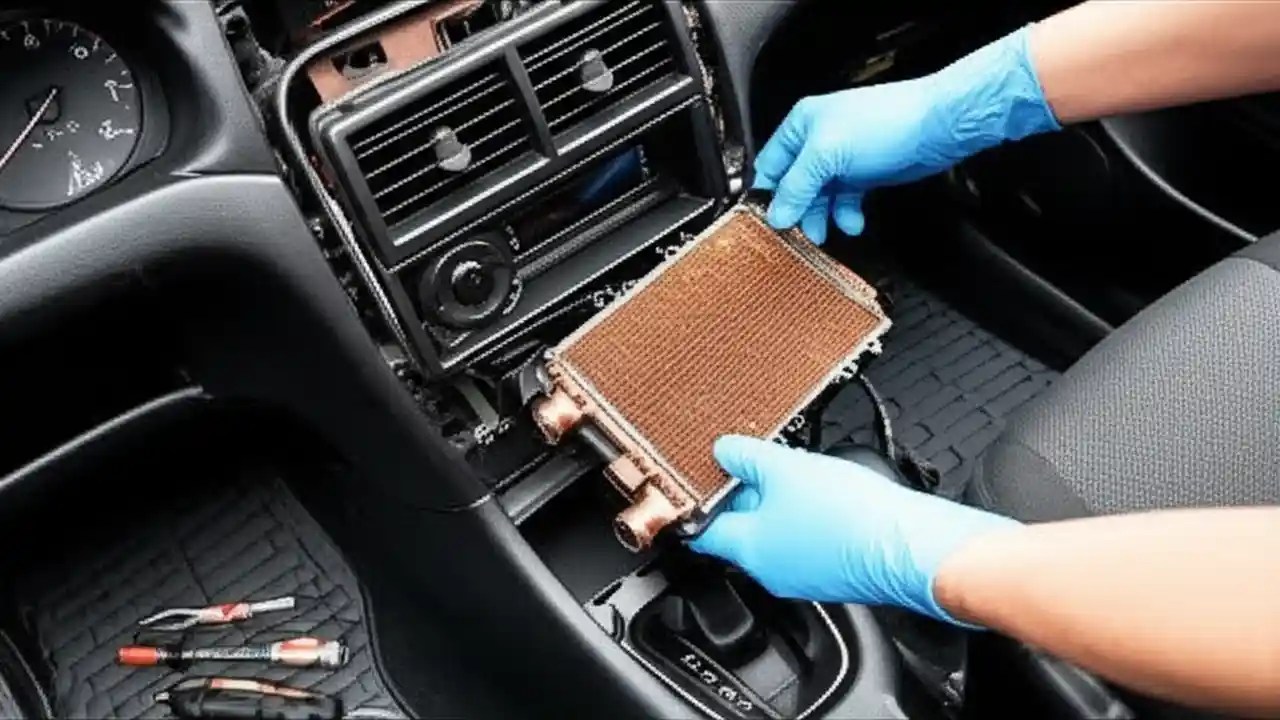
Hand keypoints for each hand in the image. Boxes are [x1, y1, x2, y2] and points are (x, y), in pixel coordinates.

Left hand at [689, 436, 1019, 623]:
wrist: (909, 546)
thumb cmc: (850, 515)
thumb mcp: (785, 468)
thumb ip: (746, 457)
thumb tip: (722, 451)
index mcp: (747, 550)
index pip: (700, 531)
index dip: (694, 502)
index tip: (692, 482)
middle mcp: (769, 570)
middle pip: (738, 528)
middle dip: (742, 492)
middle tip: (751, 460)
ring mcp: (801, 574)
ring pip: (774, 531)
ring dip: (777, 500)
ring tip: (793, 470)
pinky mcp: (832, 570)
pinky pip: (805, 539)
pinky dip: (805, 514)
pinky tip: (822, 491)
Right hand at [753, 27, 1058, 242]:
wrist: (937, 126)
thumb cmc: (886, 124)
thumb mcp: (827, 154)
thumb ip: (797, 187)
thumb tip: (776, 215)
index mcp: (801, 125)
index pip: (770, 166)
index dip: (767, 195)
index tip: (768, 223)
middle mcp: (818, 141)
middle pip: (794, 186)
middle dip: (796, 212)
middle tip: (798, 236)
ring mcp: (842, 159)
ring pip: (819, 197)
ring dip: (820, 217)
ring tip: (824, 234)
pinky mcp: (863, 174)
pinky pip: (844, 201)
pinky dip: (845, 215)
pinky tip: (853, 223)